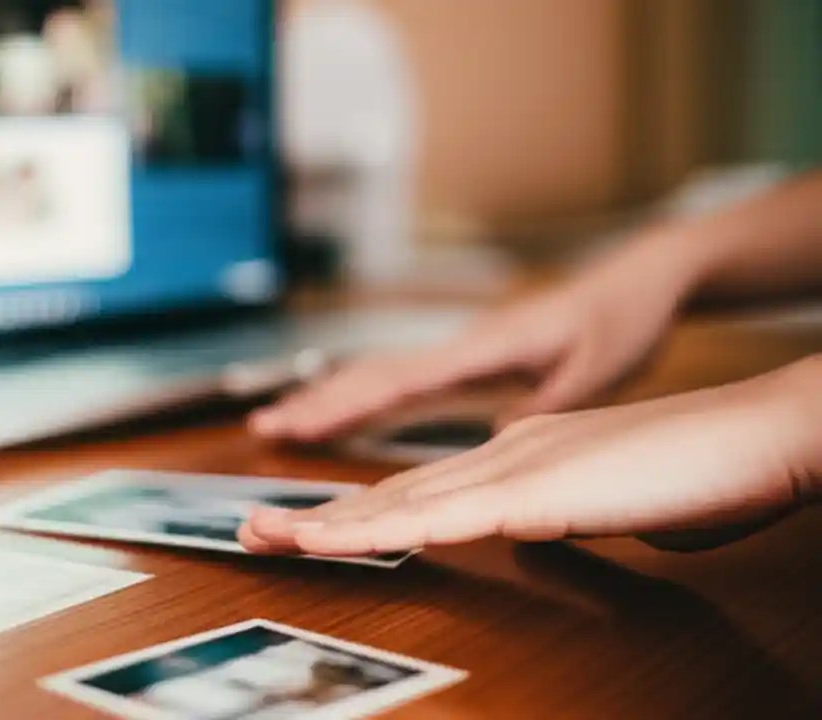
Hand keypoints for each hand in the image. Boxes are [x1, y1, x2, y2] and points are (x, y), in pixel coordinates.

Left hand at [239, 359, 821, 555]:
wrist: (758, 430)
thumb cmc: (704, 469)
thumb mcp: (617, 499)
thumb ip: (571, 509)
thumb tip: (553, 524)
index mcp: (521, 454)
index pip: (425, 490)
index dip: (362, 512)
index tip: (313, 530)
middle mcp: (502, 451)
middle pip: (394, 491)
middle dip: (322, 515)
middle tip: (256, 530)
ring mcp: (514, 466)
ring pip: (399, 501)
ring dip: (328, 522)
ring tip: (266, 537)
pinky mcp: (536, 489)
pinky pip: (440, 517)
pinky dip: (378, 530)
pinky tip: (334, 541)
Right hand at [249, 235, 699, 441]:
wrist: (638, 281)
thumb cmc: (621, 320)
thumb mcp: (600, 369)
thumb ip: (551, 401)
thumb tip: (501, 434)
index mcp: (482, 348)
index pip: (397, 379)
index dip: (345, 403)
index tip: (300, 423)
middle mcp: (461, 348)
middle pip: (373, 374)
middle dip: (317, 400)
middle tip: (265, 426)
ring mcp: (462, 354)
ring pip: (381, 375)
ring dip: (331, 397)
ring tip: (283, 421)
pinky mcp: (472, 363)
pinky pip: (405, 382)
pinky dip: (365, 398)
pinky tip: (347, 413)